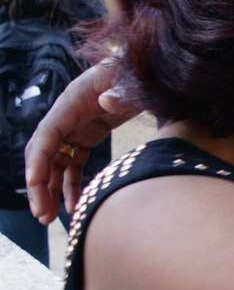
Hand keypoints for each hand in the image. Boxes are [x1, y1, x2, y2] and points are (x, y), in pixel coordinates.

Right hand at [25, 59, 141, 222]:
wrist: (144, 70)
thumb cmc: (135, 71)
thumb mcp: (131, 78)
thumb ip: (121, 89)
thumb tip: (107, 101)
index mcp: (72, 102)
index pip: (47, 134)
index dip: (38, 159)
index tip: (34, 183)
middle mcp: (66, 117)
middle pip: (44, 153)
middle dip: (39, 185)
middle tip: (42, 214)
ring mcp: (75, 128)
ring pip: (55, 164)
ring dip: (51, 191)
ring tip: (52, 219)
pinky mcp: (86, 137)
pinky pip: (73, 165)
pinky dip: (72, 185)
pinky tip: (77, 206)